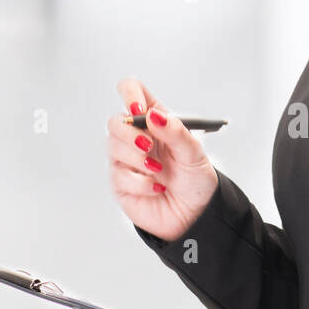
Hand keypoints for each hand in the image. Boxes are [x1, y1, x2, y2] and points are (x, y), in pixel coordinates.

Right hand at [108, 76, 219, 242]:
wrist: (195, 216)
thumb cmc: (195, 180)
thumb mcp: (194, 154)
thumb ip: (176, 131)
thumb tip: (153, 115)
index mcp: (154, 121)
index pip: (132, 92)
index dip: (129, 94)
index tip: (139, 110)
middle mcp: (136, 137)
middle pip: (115, 121)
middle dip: (130, 133)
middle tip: (149, 147)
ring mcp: (126, 160)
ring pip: (112, 146)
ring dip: (137, 159)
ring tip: (159, 171)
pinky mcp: (121, 183)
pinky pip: (119, 175)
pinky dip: (141, 182)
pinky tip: (157, 188)